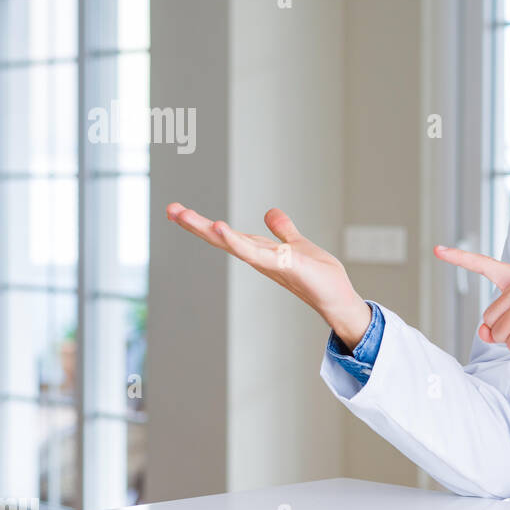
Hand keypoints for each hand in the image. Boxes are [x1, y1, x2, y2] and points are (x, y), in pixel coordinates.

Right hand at [166, 202, 370, 349]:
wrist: (339, 300)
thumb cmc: (319, 277)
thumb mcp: (297, 245)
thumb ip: (284, 231)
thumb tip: (270, 212)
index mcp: (261, 252)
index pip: (228, 236)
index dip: (203, 224)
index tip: (177, 211)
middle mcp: (261, 259)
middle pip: (224, 240)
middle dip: (197, 226)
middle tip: (171, 209)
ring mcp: (272, 264)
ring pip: (237, 246)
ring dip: (213, 232)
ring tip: (188, 217)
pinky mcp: (288, 266)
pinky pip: (261, 254)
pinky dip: (242, 244)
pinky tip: (225, 231)